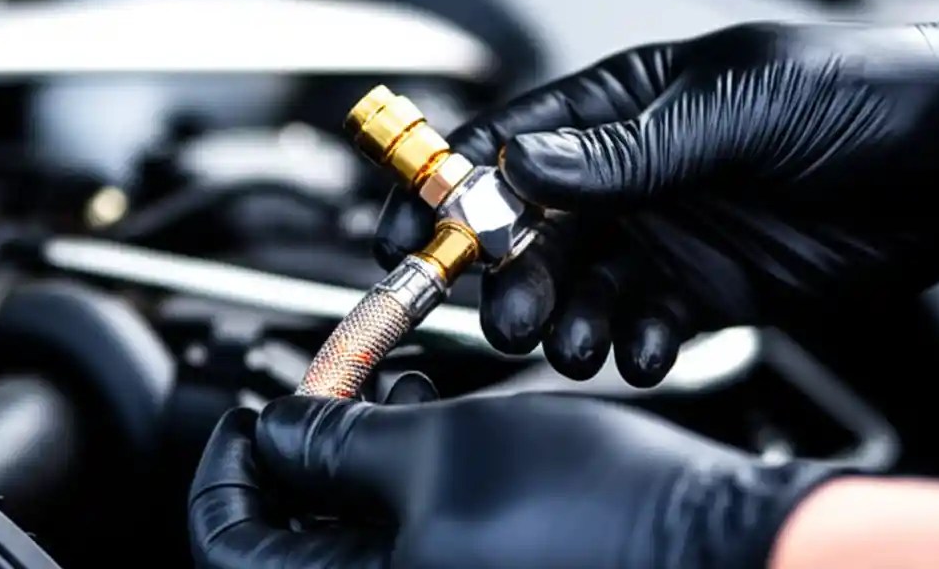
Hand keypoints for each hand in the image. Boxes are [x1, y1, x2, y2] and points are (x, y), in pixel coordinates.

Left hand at [188, 390, 840, 568]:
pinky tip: (438, 431)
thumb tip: (274, 430)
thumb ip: (332, 441)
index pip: (223, 542)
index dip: (223, 465)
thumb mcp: (437, 450)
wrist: (716, 542)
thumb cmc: (595, 513)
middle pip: (288, 545)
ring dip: (354, 465)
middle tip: (325, 391)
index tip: (248, 409)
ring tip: (389, 391)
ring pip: (353, 543)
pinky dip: (406, 490)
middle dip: (297, 456)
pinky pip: (411, 549)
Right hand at [376, 0, 938, 385]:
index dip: (453, 186)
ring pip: (582, 288)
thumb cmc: (857, 97)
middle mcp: (633, 175)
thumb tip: (521, 161)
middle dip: (507, 274)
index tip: (412, 230)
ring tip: (575, 340)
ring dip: (566, 320)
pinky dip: (637, 345)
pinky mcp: (707, 291)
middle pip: (534, 231)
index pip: (513, 144)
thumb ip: (624, 148)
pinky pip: (646, 326)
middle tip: (505, 310)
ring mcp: (667, 234)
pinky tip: (649, 348)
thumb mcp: (733, 111)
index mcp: (624, 105)